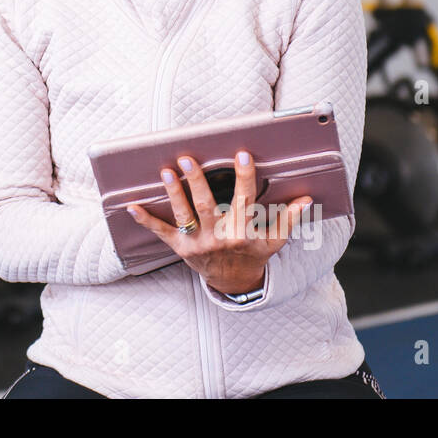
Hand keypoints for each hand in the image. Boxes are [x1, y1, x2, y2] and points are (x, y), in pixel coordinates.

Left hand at [126, 150, 311, 295]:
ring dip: (174, 194)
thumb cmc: (253, 254)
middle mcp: (219, 237)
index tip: (242, 155)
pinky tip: (131, 206)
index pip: (244, 200)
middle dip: (197, 182)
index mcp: (242, 232)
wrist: (233, 282)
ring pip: (184, 215)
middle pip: (207, 206)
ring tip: (166, 171)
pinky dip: (145, 220)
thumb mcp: (274, 239)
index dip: (244, 177)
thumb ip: (288, 218)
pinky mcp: (179, 248)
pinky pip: (161, 232)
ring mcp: (197, 243)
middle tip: (188, 158)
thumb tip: (306, 199)